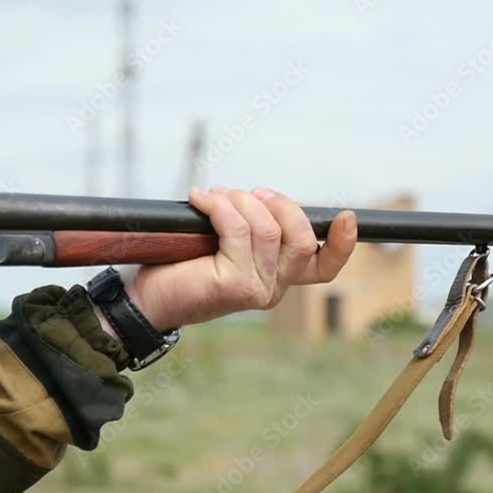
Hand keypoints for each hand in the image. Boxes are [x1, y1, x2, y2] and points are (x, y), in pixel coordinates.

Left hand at [123, 187, 356, 331]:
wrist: (144, 298)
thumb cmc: (181, 266)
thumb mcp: (225, 243)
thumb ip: (253, 228)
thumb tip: (261, 197)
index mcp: (279, 279)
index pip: (324, 266)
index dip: (342, 243)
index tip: (348, 217)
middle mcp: (274, 288)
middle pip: (302, 238)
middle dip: (279, 203)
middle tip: (248, 193)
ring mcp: (256, 289)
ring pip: (267, 229)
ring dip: (240, 200)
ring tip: (215, 197)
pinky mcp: (234, 285)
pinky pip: (237, 228)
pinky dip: (218, 205)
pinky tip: (200, 198)